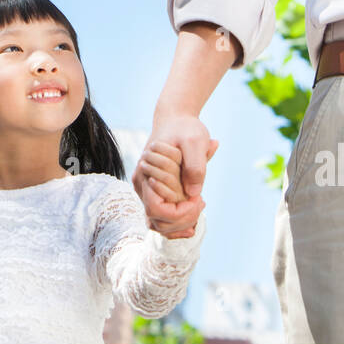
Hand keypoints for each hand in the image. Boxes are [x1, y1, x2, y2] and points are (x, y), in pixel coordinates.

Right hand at [132, 114, 217, 238]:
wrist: (175, 119)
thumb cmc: (185, 128)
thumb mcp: (196, 141)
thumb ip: (196, 167)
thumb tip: (193, 194)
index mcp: (146, 174)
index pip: (157, 209)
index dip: (180, 212)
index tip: (199, 198)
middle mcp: (141, 185)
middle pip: (157, 221)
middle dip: (183, 220)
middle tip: (202, 202)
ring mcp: (145, 190)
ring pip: (158, 223)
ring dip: (180, 224)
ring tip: (199, 209)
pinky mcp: (153, 192)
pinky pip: (161, 217)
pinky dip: (176, 223)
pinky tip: (193, 218)